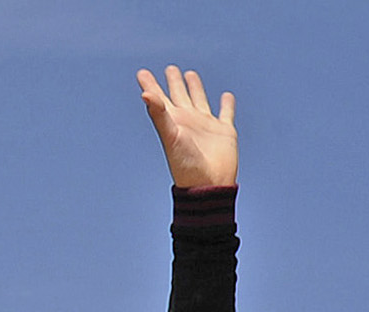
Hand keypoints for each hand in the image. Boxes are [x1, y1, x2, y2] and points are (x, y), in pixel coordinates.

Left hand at [136, 66, 237, 190]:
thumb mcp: (170, 136)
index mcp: (173, 121)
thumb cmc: (186, 165)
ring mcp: (206, 126)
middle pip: (179, 95)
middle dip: (174, 82)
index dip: (150, 85)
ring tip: (190, 74)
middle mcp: (188, 121)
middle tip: (170, 69)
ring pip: (199, 100)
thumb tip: (144, 93)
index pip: (159, 98)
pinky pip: (226, 113)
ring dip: (195, 88)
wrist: (208, 186)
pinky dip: (227, 105)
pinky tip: (226, 96)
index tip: (142, 73)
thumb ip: (158, 114)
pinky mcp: (224, 132)